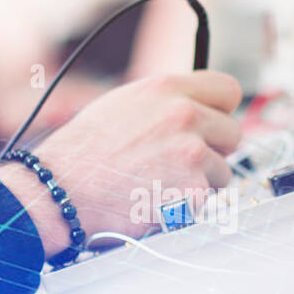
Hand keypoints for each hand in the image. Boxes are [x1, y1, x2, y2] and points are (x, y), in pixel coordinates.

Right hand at [0, 71, 242, 257]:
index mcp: (166, 88)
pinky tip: (155, 199)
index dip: (219, 109)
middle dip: (213, 148)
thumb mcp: (122, 104)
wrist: (61, 191)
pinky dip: (186, 205)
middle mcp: (184, 116)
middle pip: (233, 132)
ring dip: (199, 180)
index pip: (227, 89)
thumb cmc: (83, 152)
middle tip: (181, 160)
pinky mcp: (193, 192)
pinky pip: (207, 200)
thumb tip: (197, 108)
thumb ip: (165, 102)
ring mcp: (192, 155)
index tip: (212, 121)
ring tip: (159, 182)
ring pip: (222, 170)